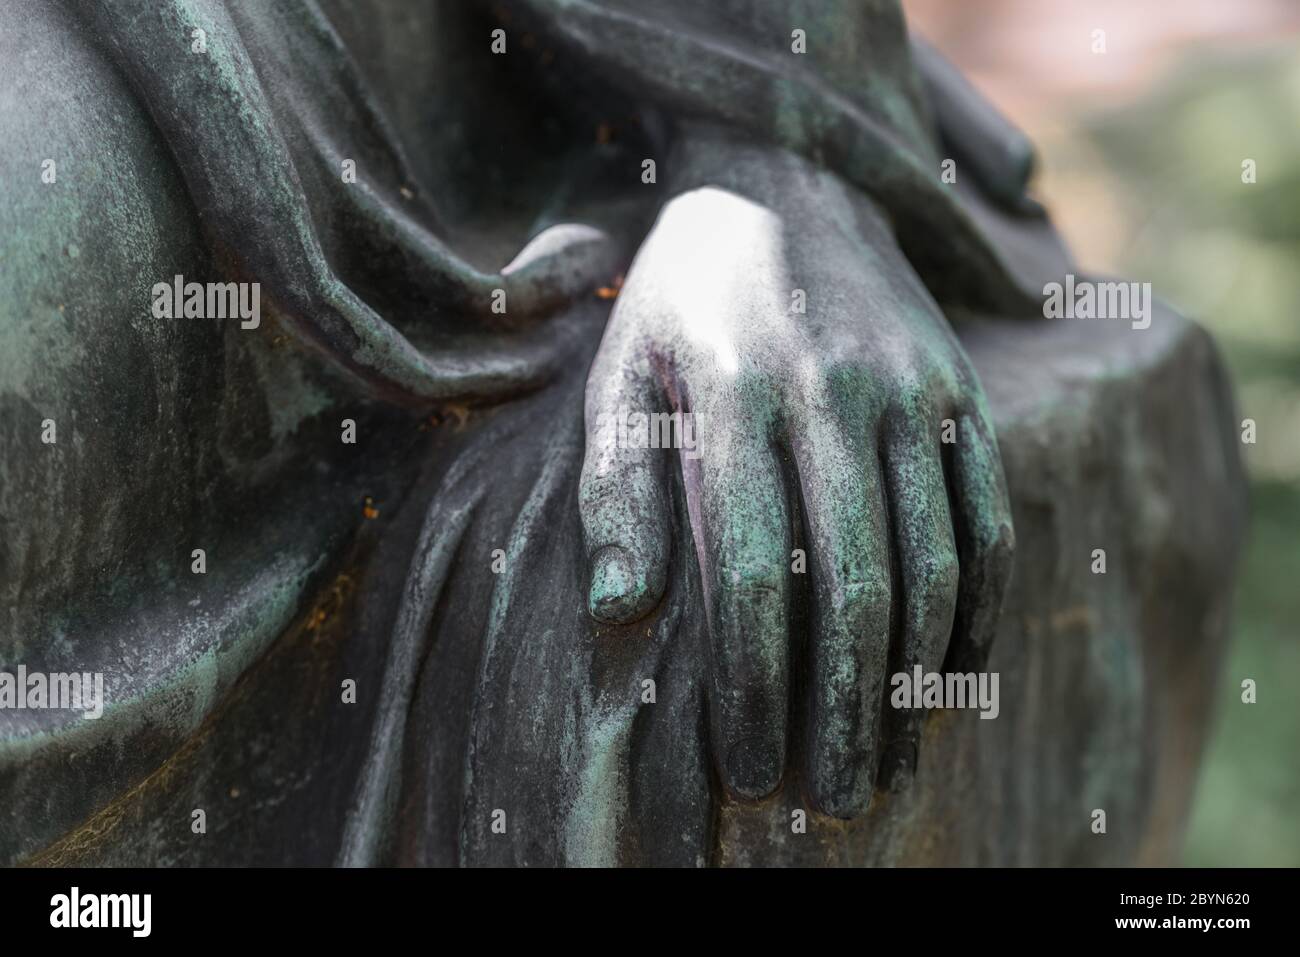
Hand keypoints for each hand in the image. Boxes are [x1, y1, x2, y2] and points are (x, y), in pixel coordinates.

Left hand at [578, 134, 1013, 817]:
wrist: (783, 187)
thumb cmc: (678, 306)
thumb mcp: (618, 376)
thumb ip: (615, 489)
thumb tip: (616, 612)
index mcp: (733, 392)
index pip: (752, 571)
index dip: (754, 686)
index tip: (750, 772)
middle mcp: (834, 390)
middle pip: (855, 585)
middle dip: (842, 710)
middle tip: (830, 800)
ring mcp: (912, 388)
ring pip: (932, 564)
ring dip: (914, 682)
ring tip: (888, 767)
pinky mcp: (961, 392)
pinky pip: (985, 517)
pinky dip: (976, 609)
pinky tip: (952, 679)